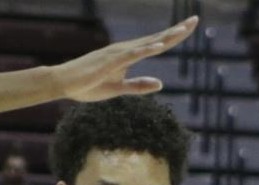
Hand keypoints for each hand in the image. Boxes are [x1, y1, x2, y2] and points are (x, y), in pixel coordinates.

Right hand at [50, 17, 196, 101]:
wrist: (63, 83)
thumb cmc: (87, 85)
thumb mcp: (118, 89)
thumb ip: (139, 86)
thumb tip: (160, 84)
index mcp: (129, 55)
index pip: (157, 44)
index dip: (174, 36)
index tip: (190, 26)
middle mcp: (125, 50)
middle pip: (156, 39)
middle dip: (176, 30)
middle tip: (195, 20)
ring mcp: (117, 54)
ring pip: (147, 44)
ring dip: (165, 38)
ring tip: (182, 30)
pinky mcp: (109, 62)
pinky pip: (131, 55)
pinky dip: (145, 50)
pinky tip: (159, 47)